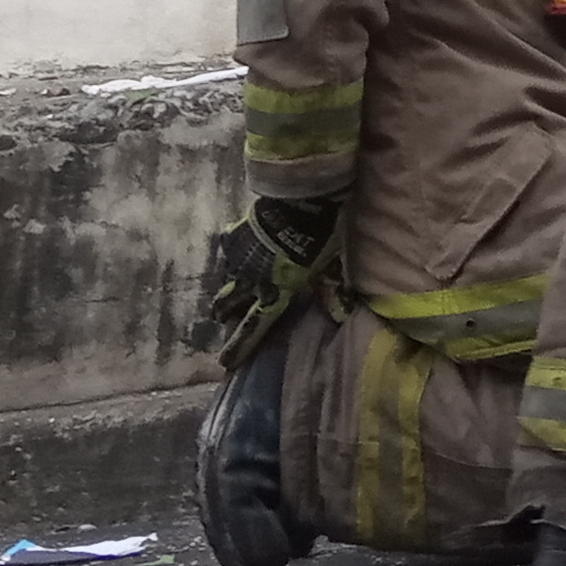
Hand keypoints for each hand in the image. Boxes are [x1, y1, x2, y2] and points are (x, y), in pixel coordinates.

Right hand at [199, 195, 342, 354]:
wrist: (300, 201)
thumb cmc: (317, 238)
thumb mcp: (330, 269)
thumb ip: (333, 293)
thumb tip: (343, 318)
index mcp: (274, 293)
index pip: (254, 326)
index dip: (240, 346)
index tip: (225, 363)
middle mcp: (251, 280)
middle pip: (230, 305)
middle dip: (225, 316)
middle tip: (222, 322)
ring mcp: (240, 258)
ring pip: (227, 281)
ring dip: (227, 289)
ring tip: (226, 294)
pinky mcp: (237, 236)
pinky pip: (229, 253)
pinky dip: (232, 259)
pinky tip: (235, 255)